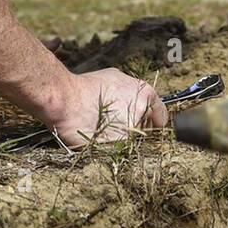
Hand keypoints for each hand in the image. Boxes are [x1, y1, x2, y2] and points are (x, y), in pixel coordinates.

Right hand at [51, 68, 168, 147]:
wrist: (66, 98)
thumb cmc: (87, 86)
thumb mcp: (116, 78)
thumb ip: (131, 90)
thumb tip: (134, 98)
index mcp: (145, 94)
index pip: (160, 114)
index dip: (154, 119)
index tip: (150, 123)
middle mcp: (141, 112)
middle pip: (146, 128)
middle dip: (135, 128)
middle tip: (116, 124)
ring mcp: (130, 129)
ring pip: (132, 140)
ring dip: (120, 138)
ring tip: (102, 129)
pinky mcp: (117, 144)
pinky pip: (118, 150)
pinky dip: (110, 147)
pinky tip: (97, 137)